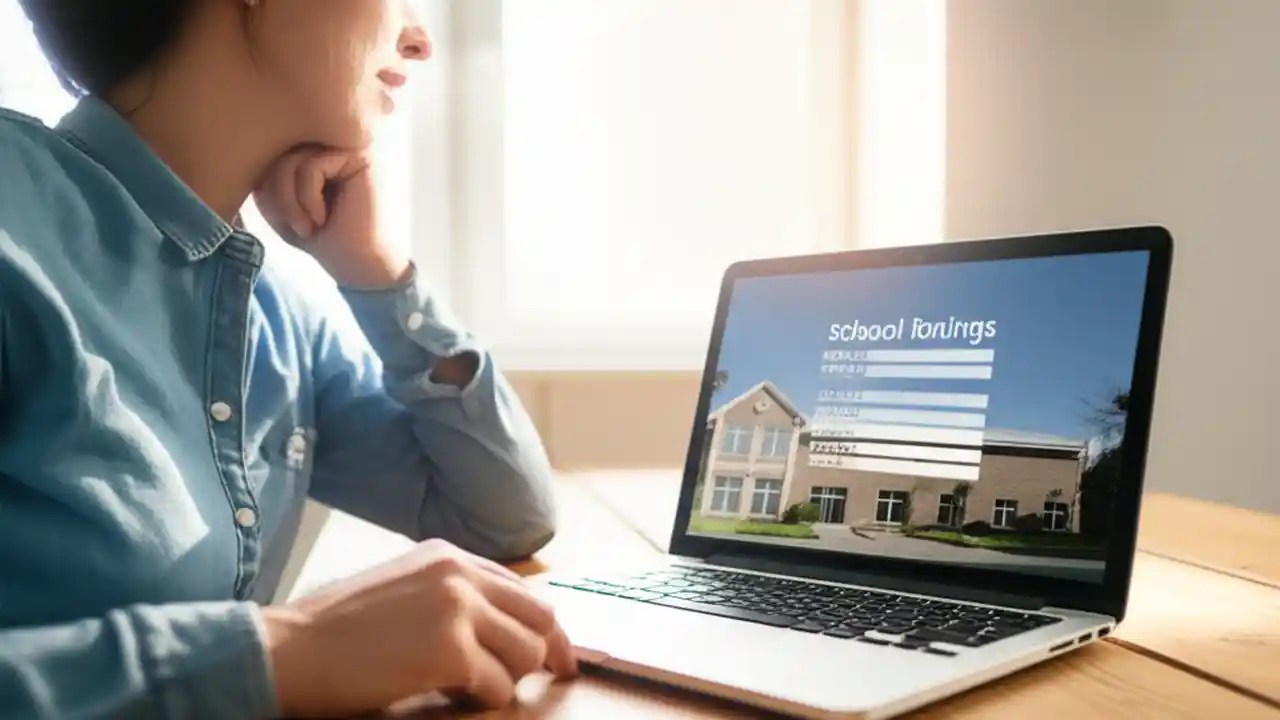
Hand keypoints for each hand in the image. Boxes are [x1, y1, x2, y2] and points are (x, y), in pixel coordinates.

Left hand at [254, 146, 411, 286]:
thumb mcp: (280, 206)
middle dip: (275, 194)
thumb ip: (264, 175)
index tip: (283, 220)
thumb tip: (251, 150)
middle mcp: (327, 138)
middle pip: (276, 149)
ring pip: (290, 157)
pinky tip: (322, 218)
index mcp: (310, 146)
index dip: (264, 187)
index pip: (269, 150)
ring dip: (288, 201)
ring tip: (306, 227)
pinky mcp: (357, 155)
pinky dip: (307, 199)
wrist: (364, 265)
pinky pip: (311, 167)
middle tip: (294, 227)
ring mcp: (344, 144)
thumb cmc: (325, 238)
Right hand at [261, 539, 576, 716]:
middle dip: (548, 653)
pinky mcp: (451, 651)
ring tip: (469, 689)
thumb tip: (499, 629)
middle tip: (548, 681)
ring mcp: (458, 610)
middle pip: (540, 616)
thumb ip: (450, 596)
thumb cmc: (333, 629)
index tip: (557, 653)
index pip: (521, 588)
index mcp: (448, 555)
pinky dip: (483, 701)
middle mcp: (460, 574)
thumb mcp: (401, 589)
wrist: (289, 649)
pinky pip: (498, 686)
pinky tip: (452, 698)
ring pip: (526, 654)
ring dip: (507, 681)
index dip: (544, 625)